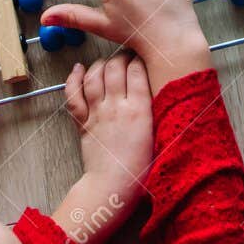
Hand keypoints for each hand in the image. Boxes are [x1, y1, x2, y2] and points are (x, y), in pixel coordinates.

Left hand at [52, 53, 152, 243]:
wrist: (114, 188)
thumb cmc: (142, 168)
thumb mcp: (161, 136)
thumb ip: (161, 112)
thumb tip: (169, 91)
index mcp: (140, 110)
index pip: (138, 70)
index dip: (140, 58)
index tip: (144, 56)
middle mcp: (117, 107)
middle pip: (115, 67)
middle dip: (121, 56)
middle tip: (127, 56)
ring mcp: (97, 113)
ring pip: (94, 76)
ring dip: (100, 64)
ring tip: (108, 63)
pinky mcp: (83, 122)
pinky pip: (73, 95)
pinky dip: (73, 79)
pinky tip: (78, 68)